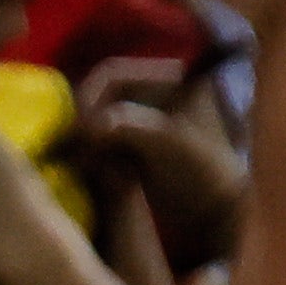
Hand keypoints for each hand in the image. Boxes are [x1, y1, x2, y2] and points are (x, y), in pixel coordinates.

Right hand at [79, 57, 244, 265]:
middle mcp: (154, 92)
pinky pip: (98, 138)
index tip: (77, 128)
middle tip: (71, 147)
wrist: (214, 210)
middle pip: (99, 95)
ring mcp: (142, 117)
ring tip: (79, 161)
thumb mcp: (170, 144)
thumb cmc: (202, 171)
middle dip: (83, 120)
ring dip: (83, 138)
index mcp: (171, 79)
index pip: (114, 74)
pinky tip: (87, 168)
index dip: (89, 95)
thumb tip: (88, 124)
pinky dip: (89, 150)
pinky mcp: (133, 142)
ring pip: (95, 118)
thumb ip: (131, 126)